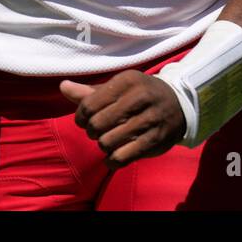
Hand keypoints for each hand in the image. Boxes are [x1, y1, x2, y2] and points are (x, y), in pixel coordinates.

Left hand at [60, 70, 186, 168]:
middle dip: (92, 131)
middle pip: (97, 124)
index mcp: (127, 81)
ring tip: (108, 140)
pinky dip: (111, 160)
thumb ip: (89, 92)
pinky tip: (112, 156)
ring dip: (103, 145)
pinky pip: (122, 157)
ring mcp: (149, 120)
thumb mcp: (118, 88)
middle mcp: (140, 97)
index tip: (84, 120)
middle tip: (97, 131)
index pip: (89, 104)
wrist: (179, 104)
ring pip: (107, 142)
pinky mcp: (155, 140)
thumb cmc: (139, 95)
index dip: (80, 116)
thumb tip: (62, 87)